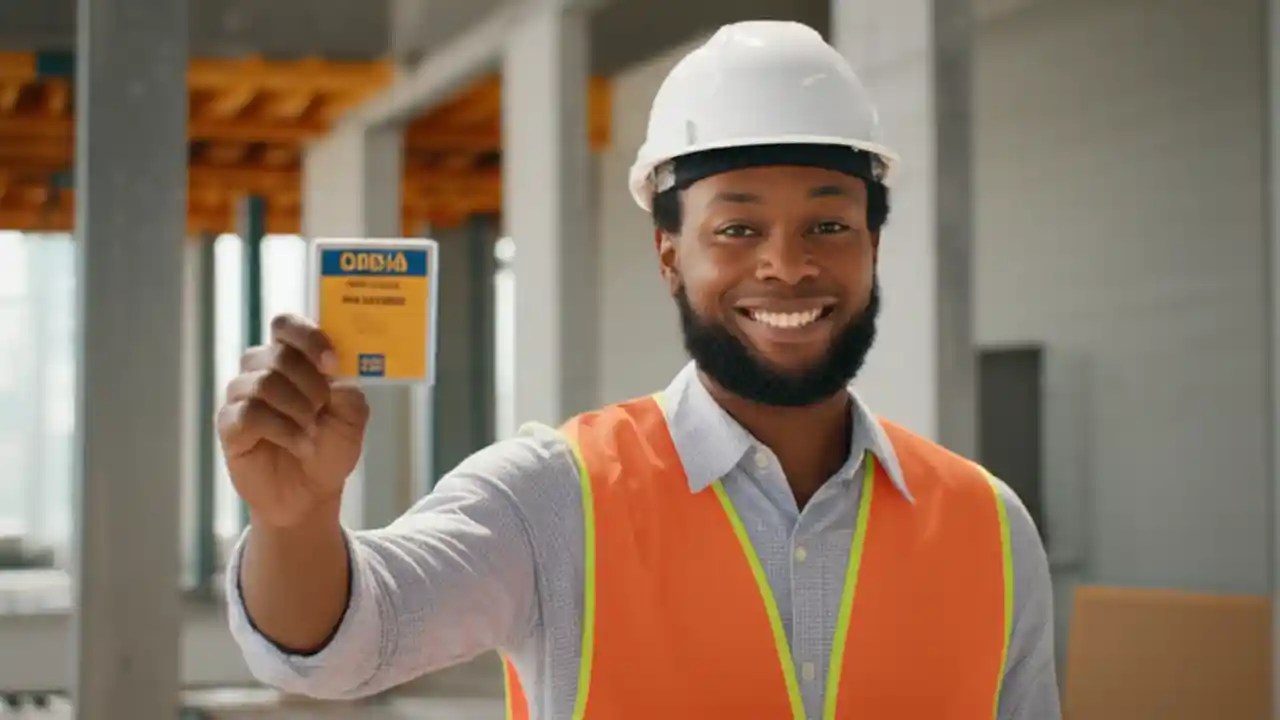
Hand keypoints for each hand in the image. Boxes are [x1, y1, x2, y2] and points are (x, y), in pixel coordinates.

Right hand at [216, 314, 368, 528]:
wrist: (311, 493)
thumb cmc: (329, 446)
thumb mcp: (352, 416)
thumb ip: (348, 388)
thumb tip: (336, 371)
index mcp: (292, 357)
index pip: (286, 325)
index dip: (309, 337)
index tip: (332, 363)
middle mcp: (261, 369)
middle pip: (278, 353)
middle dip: (311, 383)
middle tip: (323, 409)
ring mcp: (242, 396)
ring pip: (264, 382)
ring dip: (297, 408)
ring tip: (312, 431)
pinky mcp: (230, 424)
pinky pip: (249, 413)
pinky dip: (281, 429)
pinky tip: (298, 443)